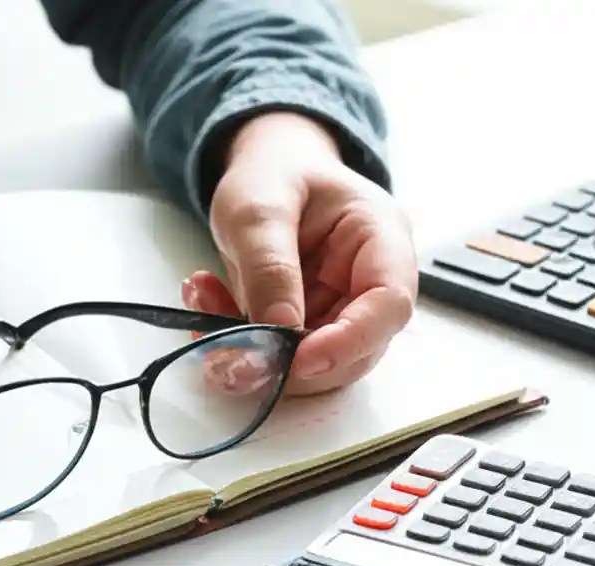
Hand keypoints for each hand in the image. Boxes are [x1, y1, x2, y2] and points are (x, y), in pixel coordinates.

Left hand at [185, 111, 416, 395]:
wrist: (268, 171)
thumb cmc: (275, 174)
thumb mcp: (259, 207)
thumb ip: (269, 266)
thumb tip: (280, 331)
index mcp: (383, 240)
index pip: (389, 305)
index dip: (349, 342)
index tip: (298, 360)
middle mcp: (371, 285)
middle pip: (355, 351)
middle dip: (291, 363)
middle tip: (229, 349)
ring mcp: (342, 312)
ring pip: (315, 366)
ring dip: (256, 354)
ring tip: (205, 302)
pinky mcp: (311, 329)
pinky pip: (282, 358)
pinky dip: (240, 344)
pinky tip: (207, 303)